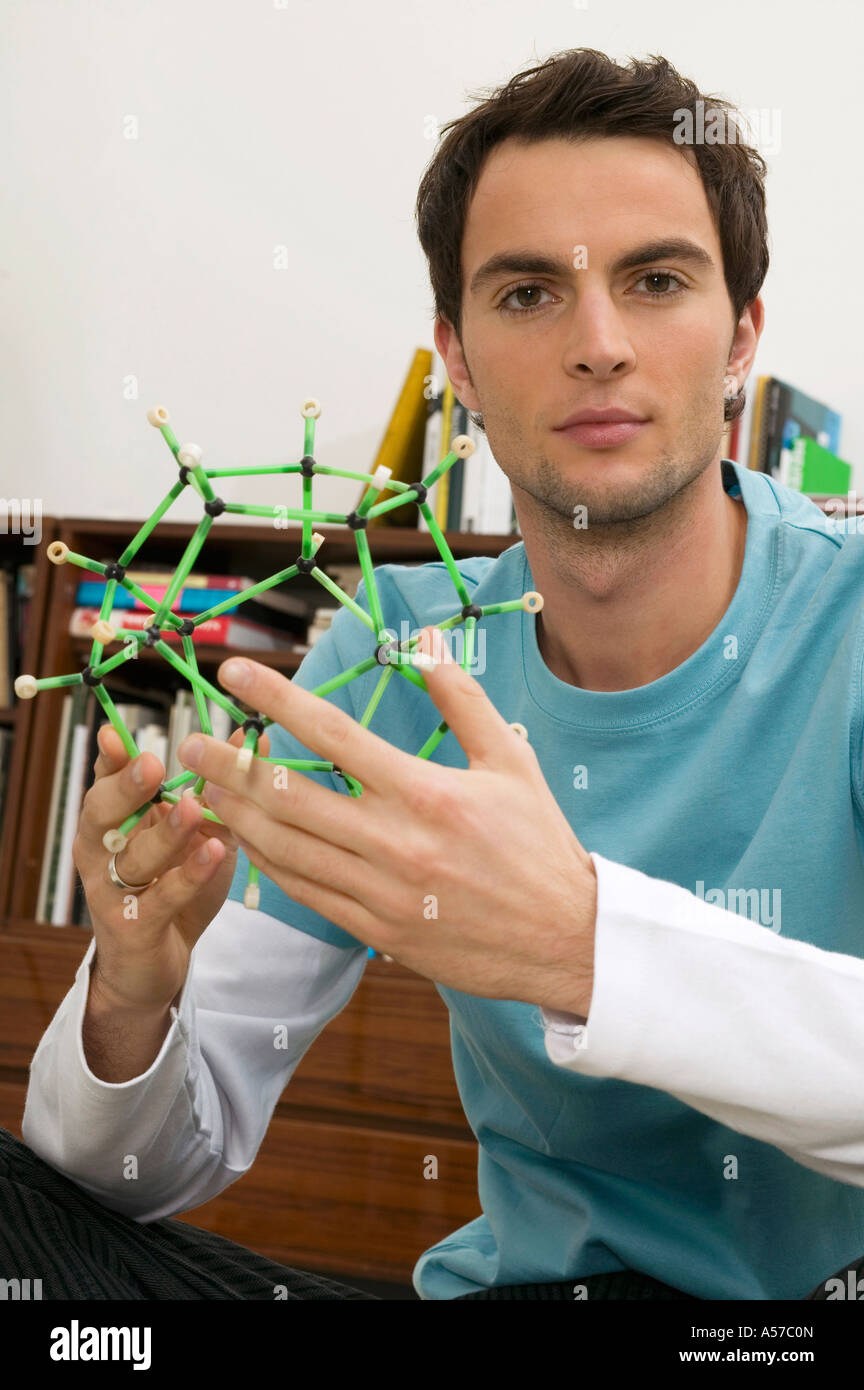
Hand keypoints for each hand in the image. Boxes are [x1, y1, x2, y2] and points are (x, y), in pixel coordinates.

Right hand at [72, 721, 269, 1012]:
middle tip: (152, 765)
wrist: (155, 964)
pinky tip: (213, 853)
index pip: (106, 780)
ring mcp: (112, 891)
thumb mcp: (201, 831)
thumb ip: (219, 787)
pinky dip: (187, 876)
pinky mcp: (132, 928)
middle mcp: (102, 850)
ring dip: (165, 833)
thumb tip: (252, 735)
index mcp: (112, 820)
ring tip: (194, 808)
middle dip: (126, 788)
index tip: (115, 734)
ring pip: (132, 857)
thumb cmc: (174, 887)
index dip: (111, 758)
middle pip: (101, 813)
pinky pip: (160, 898)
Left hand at [177, 629, 596, 1013]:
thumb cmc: (539, 844)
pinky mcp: (377, 931)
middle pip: (288, 795)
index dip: (276, 699)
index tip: (235, 674)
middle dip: (228, 764)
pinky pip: (305, 893)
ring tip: (203, 789)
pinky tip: (246, 839)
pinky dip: (267, 863)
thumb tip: (425, 643)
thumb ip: (462, 699)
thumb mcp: (510, 761)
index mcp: (425, 791)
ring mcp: (381, 891)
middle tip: (189, 742)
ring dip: (236, 815)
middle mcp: (394, 841)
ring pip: (286, 848)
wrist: (566, 939)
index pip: (333, 734)